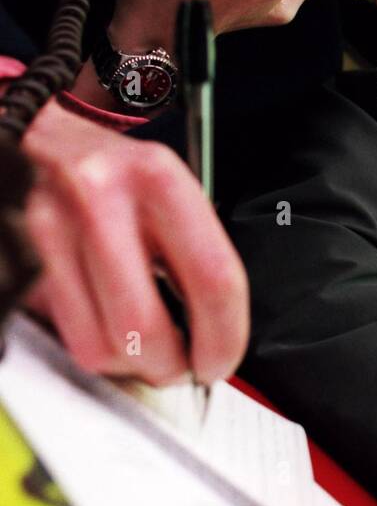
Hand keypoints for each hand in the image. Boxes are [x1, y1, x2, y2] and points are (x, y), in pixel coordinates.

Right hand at [21, 101, 248, 384]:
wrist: (41, 140)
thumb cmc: (115, 172)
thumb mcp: (168, 189)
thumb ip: (195, 256)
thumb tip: (218, 334)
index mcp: (158, 179)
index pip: (212, 278)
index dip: (224, 336)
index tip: (222, 359)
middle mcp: (101, 200)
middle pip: (146, 328)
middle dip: (172, 365)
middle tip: (184, 364)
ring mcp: (52, 231)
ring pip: (100, 345)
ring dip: (131, 364)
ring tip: (145, 344)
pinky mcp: (22, 261)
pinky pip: (67, 337)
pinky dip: (96, 348)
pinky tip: (110, 326)